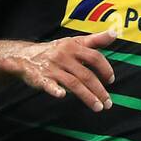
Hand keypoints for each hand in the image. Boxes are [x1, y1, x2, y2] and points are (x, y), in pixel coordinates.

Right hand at [1, 28, 116, 110]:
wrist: (25, 56)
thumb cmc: (55, 50)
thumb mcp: (74, 42)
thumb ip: (95, 40)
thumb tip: (114, 33)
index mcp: (73, 47)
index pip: (94, 57)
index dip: (105, 69)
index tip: (111, 80)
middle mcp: (64, 56)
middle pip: (86, 74)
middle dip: (99, 90)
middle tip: (108, 103)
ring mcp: (52, 68)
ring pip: (73, 83)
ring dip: (87, 97)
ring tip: (98, 107)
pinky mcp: (41, 78)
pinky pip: (49, 85)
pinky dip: (55, 90)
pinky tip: (61, 96)